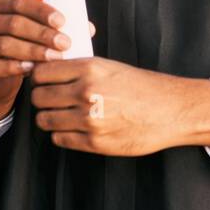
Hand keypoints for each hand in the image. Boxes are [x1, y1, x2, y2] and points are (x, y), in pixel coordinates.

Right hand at [0, 0, 93, 122]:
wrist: (1, 80)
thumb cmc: (23, 48)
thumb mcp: (37, 34)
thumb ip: (58, 27)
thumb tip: (88, 27)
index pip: (20, 1)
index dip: (42, 11)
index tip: (62, 21)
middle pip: (14, 22)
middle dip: (42, 33)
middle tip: (65, 43)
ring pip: (5, 44)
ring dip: (33, 51)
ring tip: (55, 57)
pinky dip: (16, 67)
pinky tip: (33, 69)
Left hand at [30, 57, 209, 156]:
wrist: (170, 110)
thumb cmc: (140, 86)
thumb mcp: (108, 66)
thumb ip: (78, 69)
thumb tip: (46, 71)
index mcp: (88, 68)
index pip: (41, 73)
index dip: (40, 78)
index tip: (45, 82)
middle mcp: (85, 92)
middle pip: (38, 97)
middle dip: (42, 99)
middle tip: (52, 100)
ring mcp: (89, 119)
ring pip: (45, 120)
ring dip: (50, 118)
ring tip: (63, 115)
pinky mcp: (94, 142)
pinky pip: (59, 139)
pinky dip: (63, 134)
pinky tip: (75, 128)